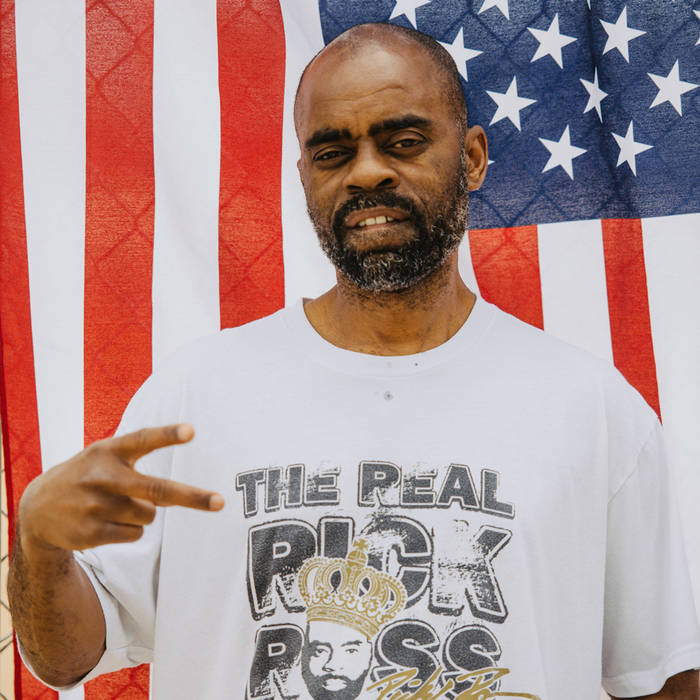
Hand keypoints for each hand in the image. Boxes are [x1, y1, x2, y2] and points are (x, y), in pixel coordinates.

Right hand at [18, 424, 222, 552]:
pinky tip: (105, 522)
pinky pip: (135, 535)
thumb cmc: (88, 477)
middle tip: (221, 502)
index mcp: (108, 451)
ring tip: (113, 506)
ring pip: (149, 516)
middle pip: (157, 491)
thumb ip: (138, 468)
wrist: (38, 509)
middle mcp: (103, 477)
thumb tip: (177, 496)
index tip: (192, 431)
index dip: (168, 435)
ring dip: (142, 514)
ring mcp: (96, 506)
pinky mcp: (92, 533)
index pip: (143, 440)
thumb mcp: (105, 459)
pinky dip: (130, 531)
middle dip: (192, 497)